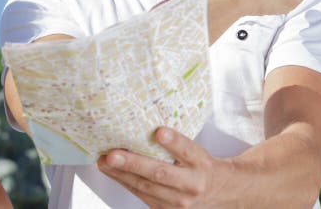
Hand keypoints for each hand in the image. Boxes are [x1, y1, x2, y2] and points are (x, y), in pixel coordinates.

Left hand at [97, 127, 231, 208]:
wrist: (218, 192)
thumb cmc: (198, 164)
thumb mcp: (196, 151)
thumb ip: (176, 143)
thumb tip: (140, 121)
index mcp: (202, 163)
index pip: (188, 150)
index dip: (174, 142)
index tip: (159, 131)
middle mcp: (192, 185)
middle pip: (160, 174)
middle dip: (134, 164)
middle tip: (113, 155)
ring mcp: (179, 202)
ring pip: (145, 187)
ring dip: (120, 174)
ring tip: (102, 161)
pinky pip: (141, 194)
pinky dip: (123, 181)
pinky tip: (109, 170)